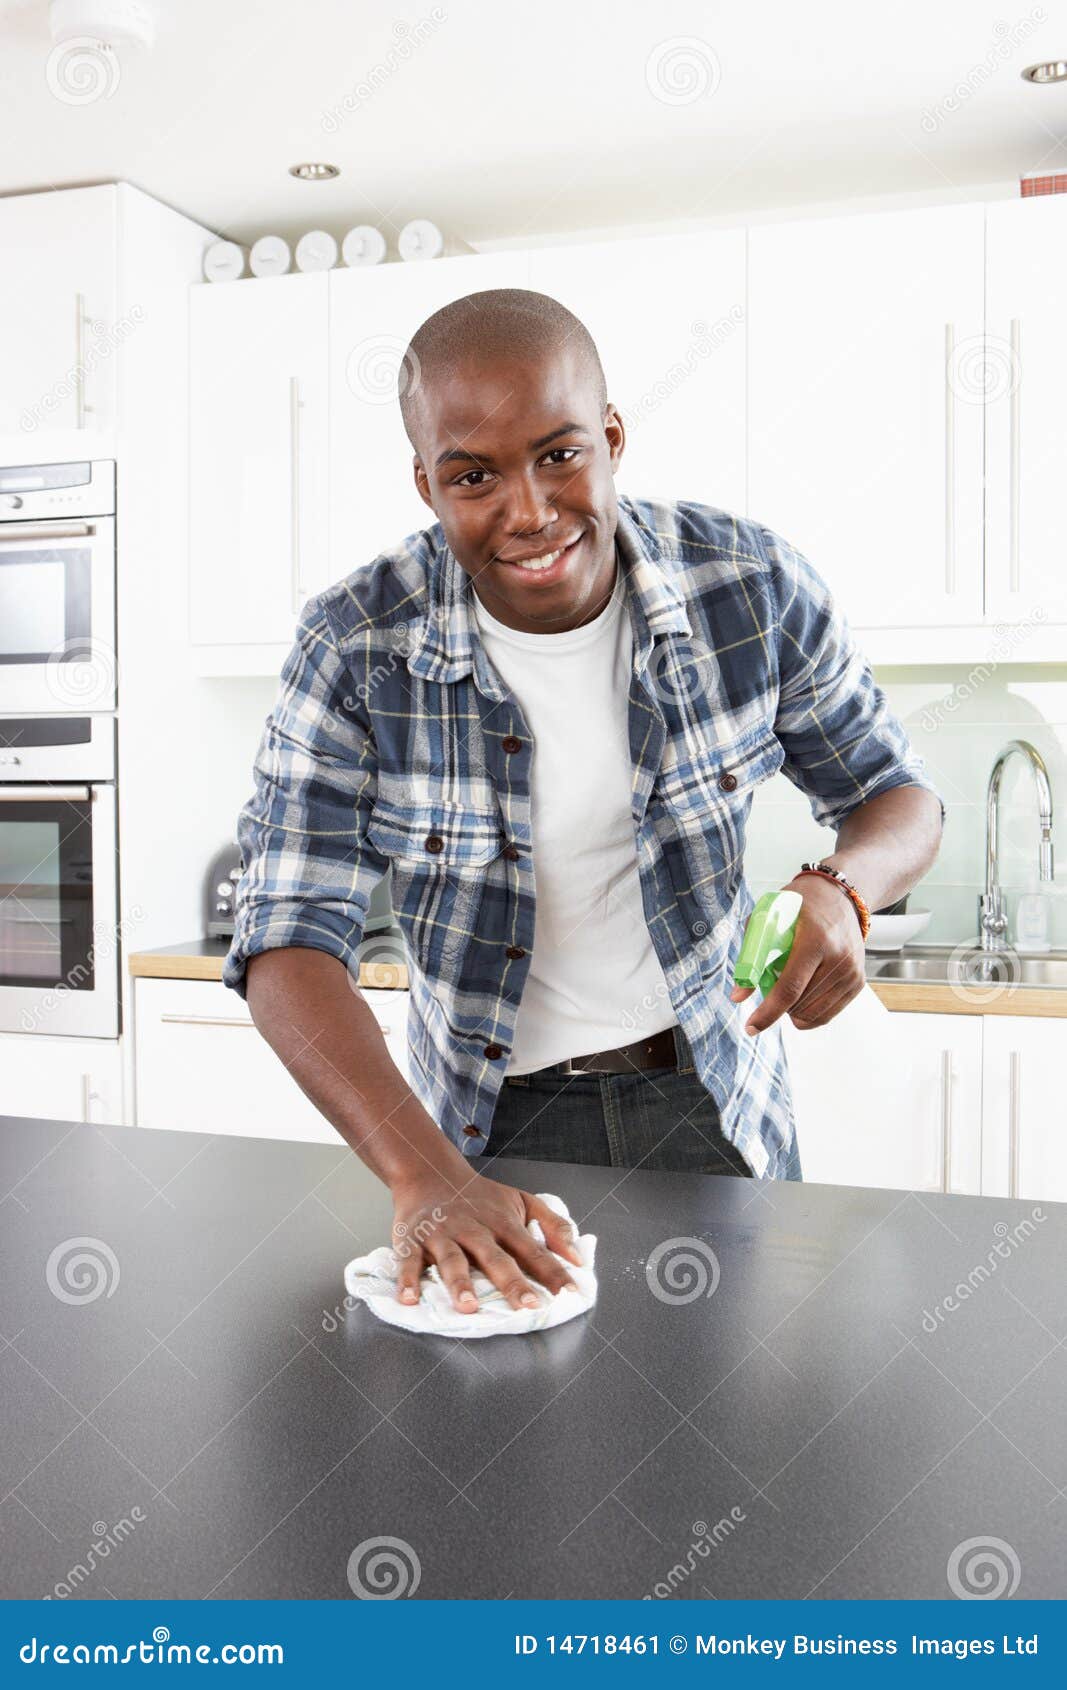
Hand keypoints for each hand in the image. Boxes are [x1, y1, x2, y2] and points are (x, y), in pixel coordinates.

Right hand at [390, 1168, 584, 1313]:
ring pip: (452, 1260)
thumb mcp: (521, 1202)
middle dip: (512, 1282)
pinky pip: (408, 1262)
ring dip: (460, 1283)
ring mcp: (442, 1235)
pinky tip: (408, 1300)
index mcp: (502, 1223)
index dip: (552, 1271)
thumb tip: (578, 1259)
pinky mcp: (413, 1241)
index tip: (569, 1293)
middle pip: (495, 1257)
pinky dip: (407, 1281)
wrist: (430, 1172)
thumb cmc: (480, 1197)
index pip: (532, 1249)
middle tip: (527, 1305)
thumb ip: (553, 1226)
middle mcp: (474, 1229)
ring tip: (468, 1307)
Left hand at [730, 873, 865, 1033]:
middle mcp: (839, 957)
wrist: (840, 897)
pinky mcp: (858, 982)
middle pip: (799, 1005)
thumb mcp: (767, 921)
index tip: (751, 1027)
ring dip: (792, 1008)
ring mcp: (852, 972)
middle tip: (772, 981)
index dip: (768, 1012)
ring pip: (812, 1014)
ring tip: (790, 981)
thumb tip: (739, 996)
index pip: (790, 988)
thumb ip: (751, 957)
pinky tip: (802, 992)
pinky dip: (808, 1010)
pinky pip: (827, 1014)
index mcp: (815, 939)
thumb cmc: (798, 907)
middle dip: (777, 1005)